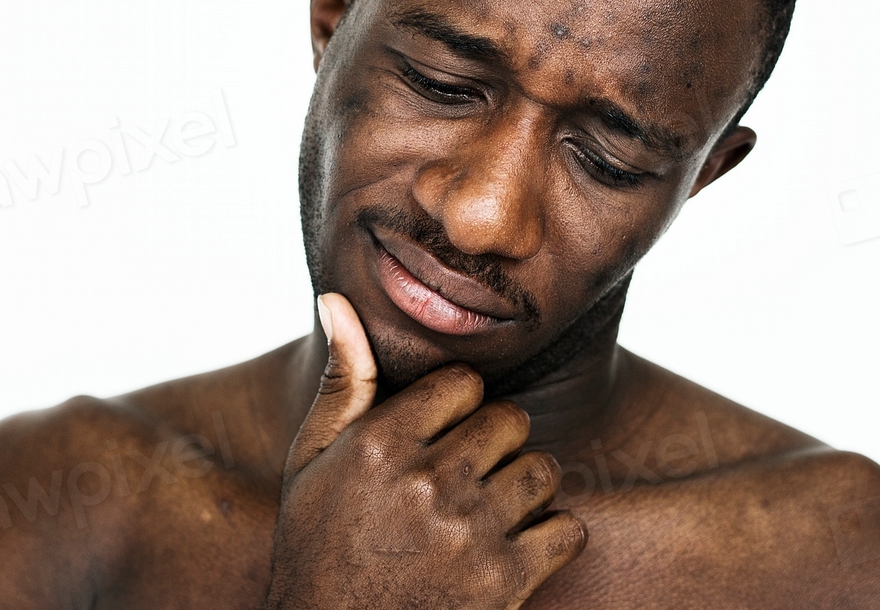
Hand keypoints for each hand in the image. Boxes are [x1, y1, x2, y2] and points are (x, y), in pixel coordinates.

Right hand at [263, 292, 587, 609]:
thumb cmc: (319, 549)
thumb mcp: (311, 462)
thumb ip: (342, 380)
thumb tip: (335, 298)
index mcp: (380, 445)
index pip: (464, 383)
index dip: (458, 407)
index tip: (443, 434)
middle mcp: (427, 482)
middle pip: (509, 421)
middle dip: (496, 443)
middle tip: (469, 475)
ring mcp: (470, 533)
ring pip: (543, 469)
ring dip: (527, 486)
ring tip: (494, 509)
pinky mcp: (506, 582)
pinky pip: (568, 530)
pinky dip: (553, 537)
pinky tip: (518, 547)